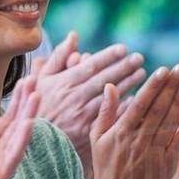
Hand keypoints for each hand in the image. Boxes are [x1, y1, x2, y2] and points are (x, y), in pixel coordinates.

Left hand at [0, 78, 38, 178]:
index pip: (8, 118)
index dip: (18, 100)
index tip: (26, 80)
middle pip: (17, 125)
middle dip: (27, 104)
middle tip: (35, 81)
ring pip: (19, 139)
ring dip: (29, 118)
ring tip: (36, 97)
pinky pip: (12, 160)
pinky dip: (20, 143)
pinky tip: (27, 125)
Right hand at [31, 31, 145, 178]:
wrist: (35, 142)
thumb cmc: (39, 107)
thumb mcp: (42, 80)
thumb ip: (58, 58)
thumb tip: (74, 36)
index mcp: (64, 83)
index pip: (90, 66)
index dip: (108, 56)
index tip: (124, 49)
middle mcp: (75, 98)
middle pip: (104, 79)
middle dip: (123, 67)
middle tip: (139, 58)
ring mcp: (82, 115)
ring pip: (110, 97)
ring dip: (127, 85)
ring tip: (143, 74)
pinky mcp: (88, 131)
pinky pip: (110, 118)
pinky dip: (124, 108)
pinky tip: (138, 100)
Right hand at [82, 64, 178, 178]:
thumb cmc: (104, 166)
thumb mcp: (96, 138)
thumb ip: (105, 112)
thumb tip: (111, 86)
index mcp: (121, 132)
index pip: (140, 103)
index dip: (153, 86)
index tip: (163, 70)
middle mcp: (138, 141)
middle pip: (158, 109)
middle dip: (171, 87)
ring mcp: (152, 154)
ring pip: (170, 124)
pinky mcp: (164, 166)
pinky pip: (177, 144)